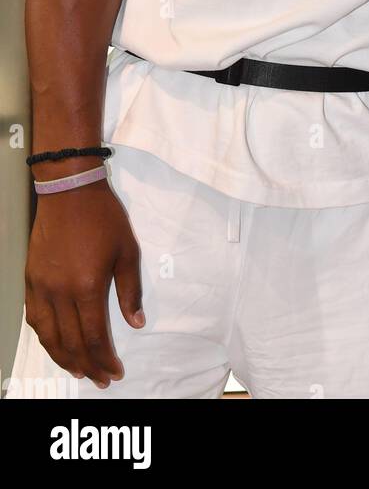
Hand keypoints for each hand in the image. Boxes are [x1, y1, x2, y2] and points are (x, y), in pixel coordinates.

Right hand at [24, 181, 143, 387]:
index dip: (105, 359)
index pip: (95, 337)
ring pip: (48, 336)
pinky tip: (55, 344)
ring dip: (63, 358)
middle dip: (87, 365)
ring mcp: (41, 288)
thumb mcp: (127, 251)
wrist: (69, 192)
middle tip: (100, 379)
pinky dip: (45, 337)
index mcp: (88, 287)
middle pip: (71, 342)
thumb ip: (130, 290)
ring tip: (78, 370)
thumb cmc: (104, 218)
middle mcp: (60, 293)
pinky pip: (35, 319)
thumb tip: (136, 323)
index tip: (115, 372)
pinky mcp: (30, 280)